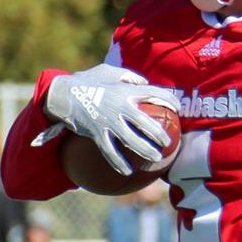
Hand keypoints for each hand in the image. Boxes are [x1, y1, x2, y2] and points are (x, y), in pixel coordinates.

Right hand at [42, 64, 178, 176]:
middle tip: (167, 142)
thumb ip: (128, 76)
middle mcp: (120, 107)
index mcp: (125, 90)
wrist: (63, 93)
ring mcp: (108, 122)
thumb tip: (143, 82)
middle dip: (159, 134)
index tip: (178, 108)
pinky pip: (110, 151)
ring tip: (156, 158)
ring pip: (131, 140)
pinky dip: (118, 162)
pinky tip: (127, 171)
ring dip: (145, 150)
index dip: (169, 100)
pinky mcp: (96, 133)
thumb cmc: (87, 81)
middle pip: (146, 122)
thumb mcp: (108, 70)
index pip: (154, 93)